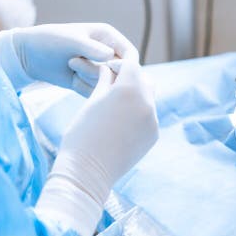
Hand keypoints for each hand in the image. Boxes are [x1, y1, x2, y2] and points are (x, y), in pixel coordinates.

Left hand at [0, 23, 135, 95]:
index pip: (130, 53)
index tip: (110, 69)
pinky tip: (71, 78)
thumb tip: (112, 57)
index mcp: (108, 37)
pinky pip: (97, 91)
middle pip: (121, 72)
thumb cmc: (49, 40)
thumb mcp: (71, 41)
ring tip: (70, 66)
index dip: (127, 64)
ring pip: (109, 83)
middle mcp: (108, 53)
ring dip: (89, 77)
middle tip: (73, 62)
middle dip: (98, 70)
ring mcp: (100, 69)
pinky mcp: (91, 83)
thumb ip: (93, 49)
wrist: (28, 55)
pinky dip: (85, 87)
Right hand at [50, 58, 158, 206]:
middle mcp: (146, 103)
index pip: (130, 66)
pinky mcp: (154, 135)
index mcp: (129, 90)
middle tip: (113, 83)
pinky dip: (139, 113)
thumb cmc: (81, 134)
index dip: (118, 65)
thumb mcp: (92, 102)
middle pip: (144, 80)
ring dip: (136, 96)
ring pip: (149, 98)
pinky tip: (122, 121)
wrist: (88, 171)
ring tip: (116, 102)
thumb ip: (105, 82)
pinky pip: (149, 117)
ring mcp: (153, 120)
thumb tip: (108, 69)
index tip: (108, 68)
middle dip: (131, 78)